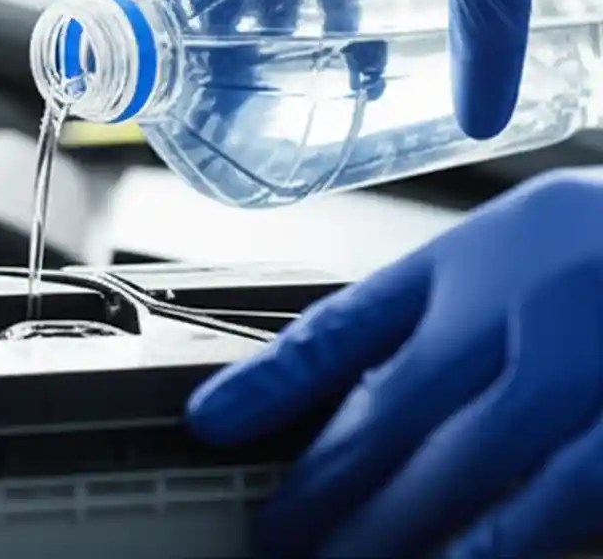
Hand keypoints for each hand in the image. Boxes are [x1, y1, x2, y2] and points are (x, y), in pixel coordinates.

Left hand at [186, 169, 602, 557]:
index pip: (347, 322)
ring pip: (466, 473)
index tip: (208, 425)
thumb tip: (349, 392)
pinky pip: (557, 503)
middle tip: (274, 540)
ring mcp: (589, 370)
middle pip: (392, 415)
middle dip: (324, 490)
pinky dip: (500, 543)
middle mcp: (522, 306)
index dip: (270, 380)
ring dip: (393, 535)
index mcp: (477, 256)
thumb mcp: (523, 245)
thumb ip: (445, 309)